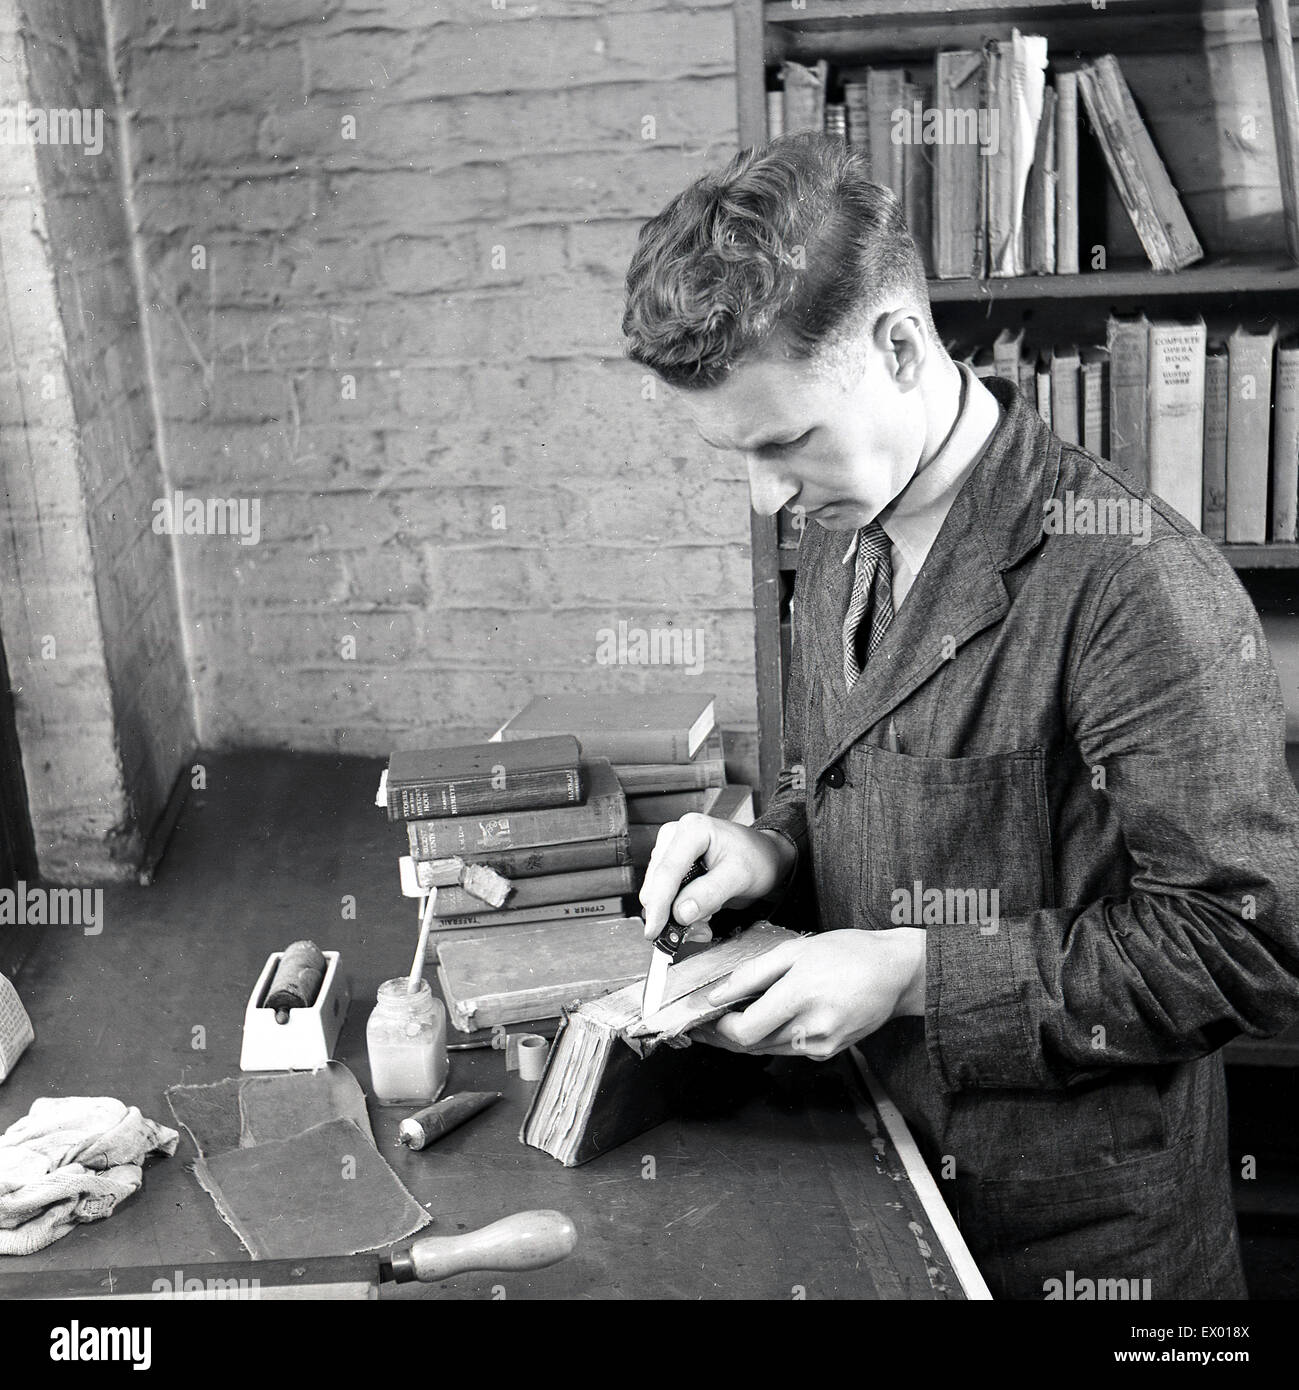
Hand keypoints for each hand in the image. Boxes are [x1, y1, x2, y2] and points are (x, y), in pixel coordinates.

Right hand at [638, 813, 796, 938]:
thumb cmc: (757, 859)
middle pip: (658, 885)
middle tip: (702, 930)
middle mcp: (675, 837)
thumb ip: (710, 893)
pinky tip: (703, 913)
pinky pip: (665, 897)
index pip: (667, 872)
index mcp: (692, 830)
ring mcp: (671, 852)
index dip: (658, 905)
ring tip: (709, 918)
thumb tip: (681, 913)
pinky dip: (682, 913)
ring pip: (659, 895)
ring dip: (680, 916)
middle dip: (674, 914)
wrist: (765, 858)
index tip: (655, 931)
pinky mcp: (671, 867)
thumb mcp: (740, 876)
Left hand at [691, 928, 926, 1058]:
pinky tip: (766, 1019)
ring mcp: (822, 1045)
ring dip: (747, 1037)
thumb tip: (718, 993)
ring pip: (768, 1050)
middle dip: (725, 1035)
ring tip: (730, 1018)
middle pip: (752, 1046)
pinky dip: (771, 1037)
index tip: (706, 1017)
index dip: (719, 1030)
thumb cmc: (849, 953)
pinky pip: (788, 1049)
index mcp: (800, 997)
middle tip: (705, 1023)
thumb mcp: (795, 950)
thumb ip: (753, 973)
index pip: (745, 1032)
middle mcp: (811, 1028)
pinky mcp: (828, 1052)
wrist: (895, 973)